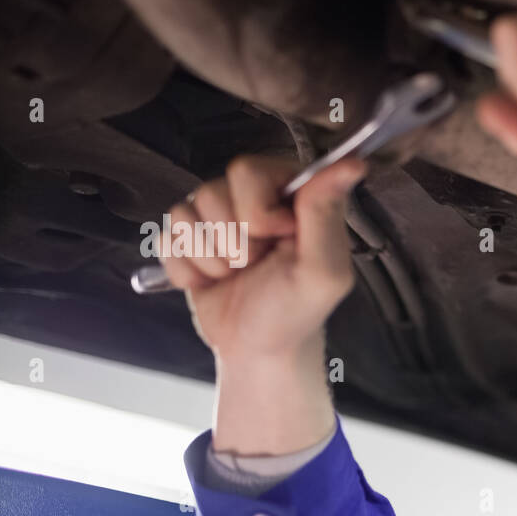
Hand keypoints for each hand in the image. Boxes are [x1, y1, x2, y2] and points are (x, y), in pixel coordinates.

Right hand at [159, 154, 364, 454]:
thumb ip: (327, 215)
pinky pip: (166, 238)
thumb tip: (350, 163)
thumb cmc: (295, 314)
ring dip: (210, 258)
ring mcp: (219, 217)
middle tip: (256, 264)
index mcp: (292, 196)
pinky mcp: (190, 239)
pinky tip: (212, 282)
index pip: (249, 170)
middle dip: (231, 240)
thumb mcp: (323, 271)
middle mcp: (255, 199)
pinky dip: (187, 271)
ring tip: (237, 275)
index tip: (277, 239)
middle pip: (211, 190)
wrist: (257, 352)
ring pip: (184, 212)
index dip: (255, 211)